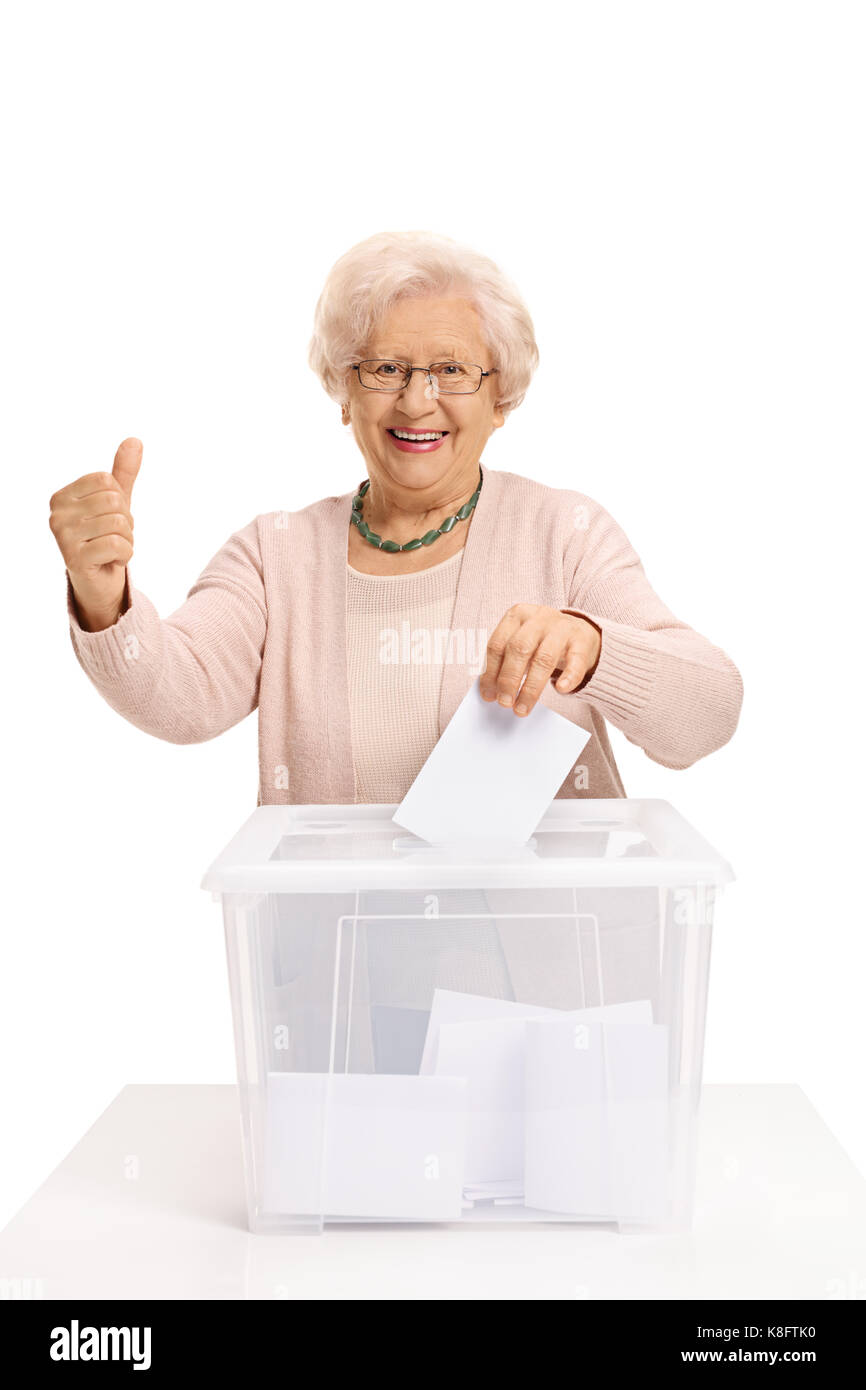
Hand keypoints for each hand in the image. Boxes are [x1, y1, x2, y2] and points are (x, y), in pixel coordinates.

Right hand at [49, 438, 141, 625]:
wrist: (100, 582)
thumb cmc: (104, 539)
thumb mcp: (116, 503)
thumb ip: (122, 473)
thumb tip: (134, 440)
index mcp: (62, 496)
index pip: (106, 480)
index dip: (120, 500)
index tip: (111, 518)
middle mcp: (56, 514)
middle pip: (114, 501)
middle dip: (126, 522)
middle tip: (114, 538)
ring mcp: (62, 537)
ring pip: (119, 523)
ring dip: (127, 540)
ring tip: (112, 550)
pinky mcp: (74, 559)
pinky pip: (118, 545)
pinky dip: (125, 555)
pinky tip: (112, 561)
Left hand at [479, 604, 601, 715]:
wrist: (578, 632)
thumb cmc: (541, 641)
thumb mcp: (521, 642)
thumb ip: (506, 661)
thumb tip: (491, 691)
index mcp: (517, 615)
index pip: (498, 644)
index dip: (490, 672)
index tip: (488, 695)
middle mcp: (539, 618)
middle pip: (519, 649)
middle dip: (508, 679)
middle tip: (504, 702)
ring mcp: (562, 628)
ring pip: (544, 658)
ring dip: (531, 687)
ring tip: (522, 707)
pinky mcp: (582, 640)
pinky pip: (576, 660)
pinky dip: (569, 676)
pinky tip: (561, 689)